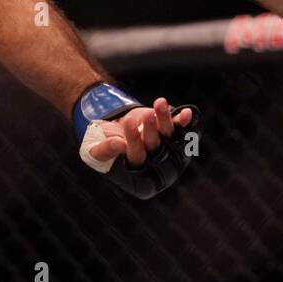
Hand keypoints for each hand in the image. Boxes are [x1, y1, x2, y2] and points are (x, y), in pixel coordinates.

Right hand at [73, 83, 200, 199]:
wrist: (113, 129)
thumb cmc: (102, 145)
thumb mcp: (95, 150)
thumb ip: (106, 150)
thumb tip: (120, 144)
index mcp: (138, 178)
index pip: (138, 161)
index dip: (134, 146)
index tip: (122, 136)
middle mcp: (155, 166)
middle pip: (155, 147)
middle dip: (148, 130)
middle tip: (142, 115)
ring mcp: (165, 149)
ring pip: (169, 135)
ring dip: (165, 120)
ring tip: (159, 103)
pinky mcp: (171, 135)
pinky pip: (181, 130)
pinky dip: (184, 121)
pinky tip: (187, 113)